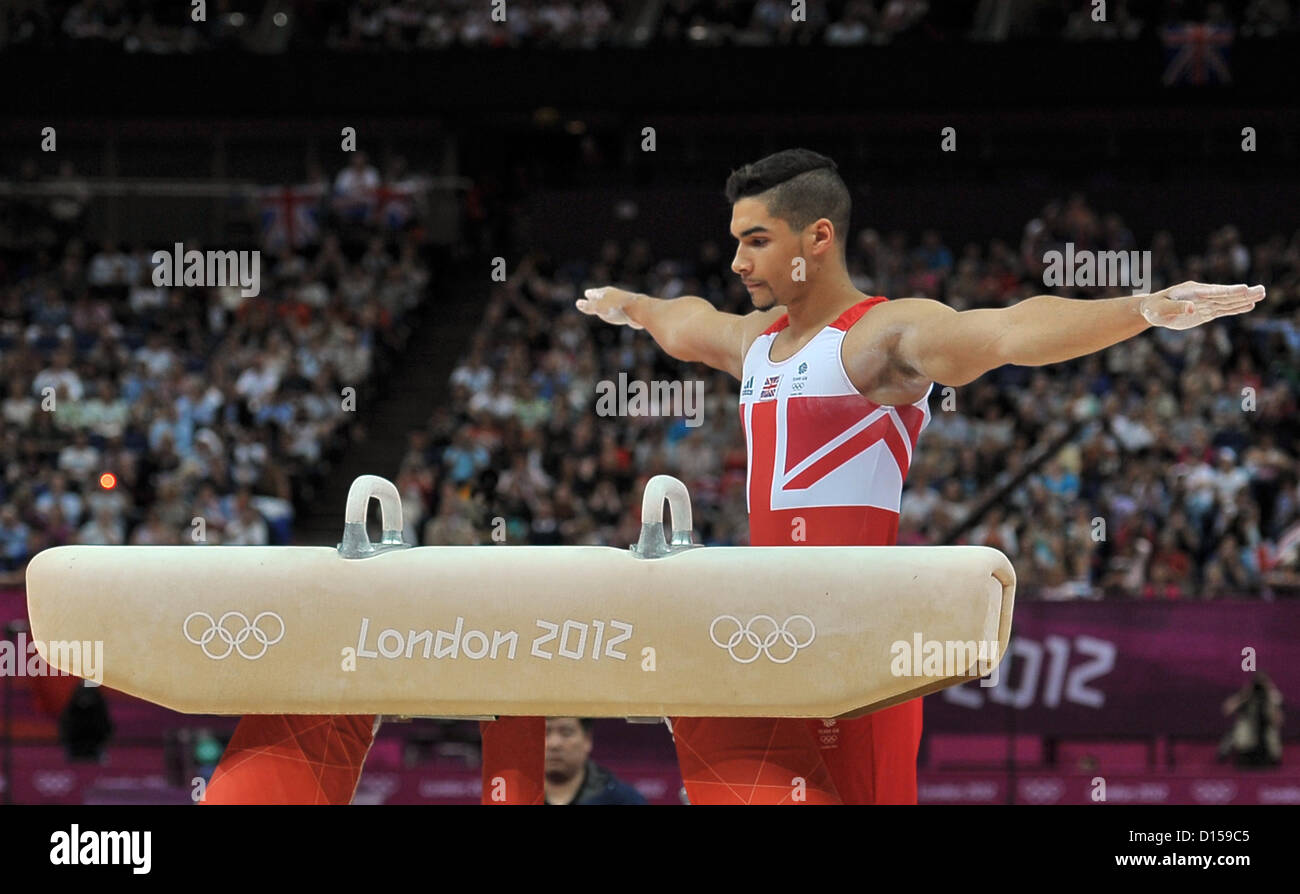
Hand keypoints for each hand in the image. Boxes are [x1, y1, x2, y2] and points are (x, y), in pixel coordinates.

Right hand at [576, 286, 644, 329]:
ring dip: (608, 303)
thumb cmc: (618, 308)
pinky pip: (620, 308)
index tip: (587, 293)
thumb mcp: (600, 308)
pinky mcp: (631, 309)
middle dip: (598, 297)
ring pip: (612, 301)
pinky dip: (616, 310)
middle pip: (604, 295)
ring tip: (605, 306)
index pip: (595, 293)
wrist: (641, 310)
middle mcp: (615, 295)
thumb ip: (589, 306)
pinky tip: (618, 313)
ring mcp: (623, 301)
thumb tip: (578, 303)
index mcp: (606, 292)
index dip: (590, 294)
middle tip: (593, 296)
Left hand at [1139, 281, 1264, 330]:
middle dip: (1242, 294)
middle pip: (1224, 295)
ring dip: (1243, 300)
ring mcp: (1204, 303)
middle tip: (1261, 290)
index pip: (1212, 292)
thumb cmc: (1154, 308)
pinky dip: (1235, 309)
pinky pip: (1222, 310)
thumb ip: (1176, 308)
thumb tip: (1193, 309)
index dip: (1228, 291)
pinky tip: (1249, 306)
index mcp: (1190, 291)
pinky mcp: (1205, 312)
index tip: (1243, 289)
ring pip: (1227, 302)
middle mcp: (1201, 295)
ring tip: (1261, 295)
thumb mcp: (1161, 309)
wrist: (1152, 310)